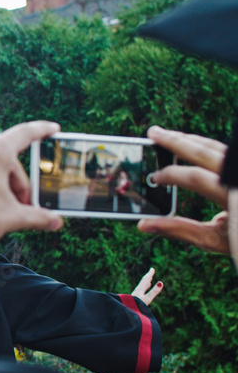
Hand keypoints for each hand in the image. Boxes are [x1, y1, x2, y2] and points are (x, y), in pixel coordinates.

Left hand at [0, 121, 63, 263]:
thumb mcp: (12, 217)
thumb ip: (38, 216)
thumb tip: (56, 221)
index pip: (25, 134)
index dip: (42, 131)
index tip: (53, 129)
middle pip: (7, 160)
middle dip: (18, 183)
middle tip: (24, 205)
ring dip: (1, 184)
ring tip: (3, 209)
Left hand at [131, 267, 163, 305]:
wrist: (124, 314)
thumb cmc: (135, 307)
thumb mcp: (146, 299)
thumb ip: (154, 292)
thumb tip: (161, 283)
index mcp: (139, 290)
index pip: (145, 280)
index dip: (149, 274)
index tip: (152, 268)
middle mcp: (136, 292)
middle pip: (143, 283)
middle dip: (148, 277)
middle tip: (151, 272)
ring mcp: (134, 297)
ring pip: (141, 288)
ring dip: (145, 284)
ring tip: (148, 281)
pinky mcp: (133, 301)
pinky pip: (139, 294)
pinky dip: (143, 291)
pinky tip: (142, 292)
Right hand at [137, 126, 230, 253]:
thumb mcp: (213, 239)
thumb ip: (178, 229)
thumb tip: (143, 225)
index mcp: (232, 197)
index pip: (196, 177)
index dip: (171, 175)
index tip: (155, 178)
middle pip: (205, 152)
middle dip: (176, 141)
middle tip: (152, 132)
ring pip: (215, 146)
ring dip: (190, 140)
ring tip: (168, 135)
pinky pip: (223, 152)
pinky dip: (204, 146)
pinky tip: (190, 145)